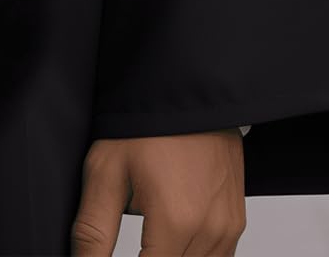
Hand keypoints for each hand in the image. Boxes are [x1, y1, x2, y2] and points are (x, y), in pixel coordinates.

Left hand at [70, 131, 244, 254]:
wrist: (186, 88)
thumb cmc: (145, 124)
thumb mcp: (105, 171)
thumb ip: (93, 233)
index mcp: (175, 221)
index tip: (108, 256)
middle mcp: (209, 231)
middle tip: (132, 239)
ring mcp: (228, 228)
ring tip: (148, 236)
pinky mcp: (236, 222)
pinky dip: (190, 256)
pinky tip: (168, 239)